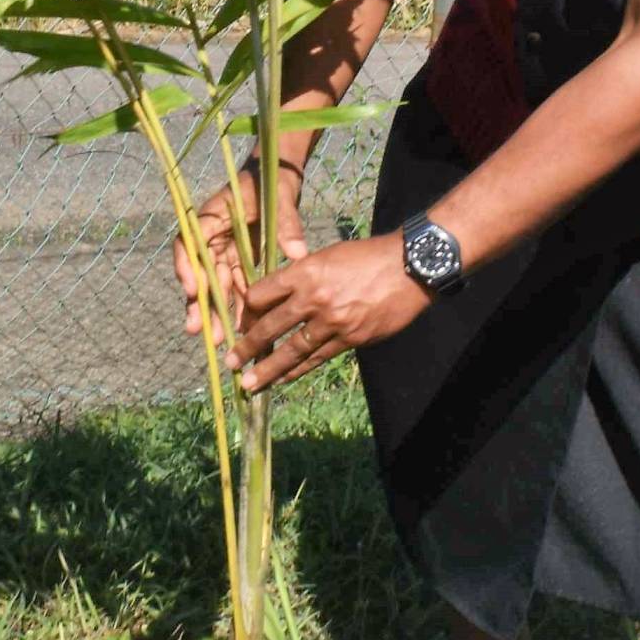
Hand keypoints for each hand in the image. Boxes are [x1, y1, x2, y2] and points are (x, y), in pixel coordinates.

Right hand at [173, 167, 306, 338]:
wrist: (279, 177)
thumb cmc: (273, 180)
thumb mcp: (280, 195)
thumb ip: (286, 225)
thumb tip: (298, 255)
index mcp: (211, 215)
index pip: (188, 242)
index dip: (186, 267)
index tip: (192, 289)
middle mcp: (211, 237)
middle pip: (200, 272)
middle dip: (200, 302)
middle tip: (198, 329)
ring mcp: (223, 250)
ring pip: (217, 286)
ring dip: (217, 312)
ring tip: (218, 339)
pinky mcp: (238, 261)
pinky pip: (236, 287)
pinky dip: (238, 307)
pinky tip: (241, 330)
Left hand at [230, 232, 428, 392]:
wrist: (409, 268)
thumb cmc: (367, 256)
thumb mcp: (327, 256)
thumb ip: (302, 275)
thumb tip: (279, 295)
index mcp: (305, 271)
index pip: (263, 294)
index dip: (247, 309)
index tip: (238, 321)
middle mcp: (315, 298)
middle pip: (271, 326)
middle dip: (247, 347)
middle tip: (230, 362)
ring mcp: (333, 321)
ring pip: (292, 350)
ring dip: (268, 369)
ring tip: (249, 384)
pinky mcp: (351, 338)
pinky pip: (317, 358)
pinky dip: (298, 370)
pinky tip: (283, 379)